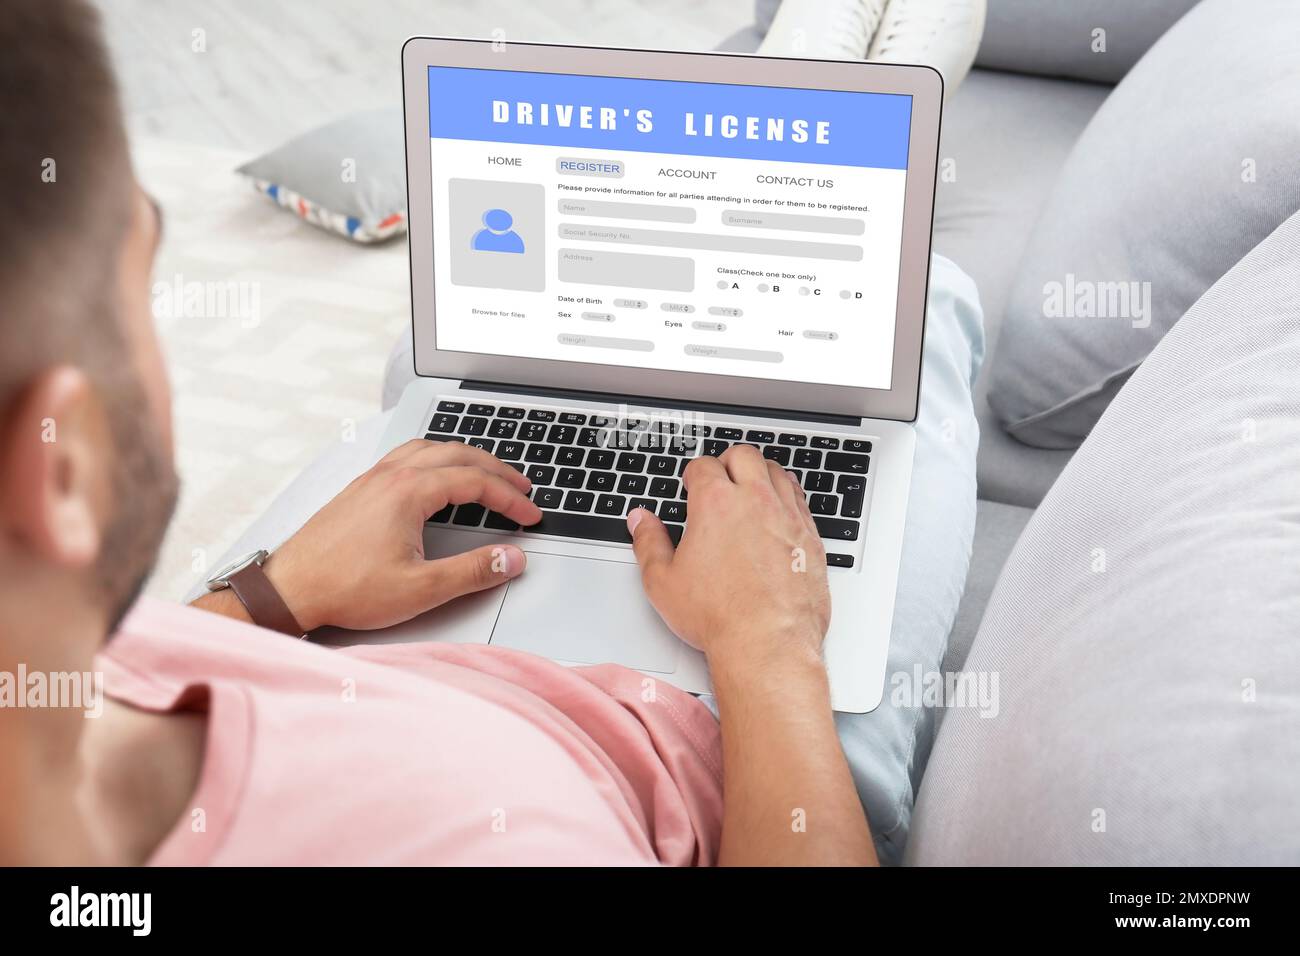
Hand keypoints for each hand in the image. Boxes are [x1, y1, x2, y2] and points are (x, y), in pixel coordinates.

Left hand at [263, 439, 541, 630]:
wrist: (289, 589)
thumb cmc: (345, 588)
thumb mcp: (420, 588)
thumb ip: (473, 571)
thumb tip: (512, 558)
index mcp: (408, 492)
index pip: (475, 482)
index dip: (510, 498)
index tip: (530, 516)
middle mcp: (390, 476)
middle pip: (456, 454)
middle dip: (496, 469)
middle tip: (522, 489)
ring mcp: (372, 479)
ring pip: (429, 448)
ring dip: (464, 457)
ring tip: (486, 474)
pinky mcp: (360, 490)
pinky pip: (406, 456)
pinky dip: (435, 458)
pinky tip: (436, 475)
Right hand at [626, 444, 829, 670]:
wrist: (768, 644)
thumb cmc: (719, 616)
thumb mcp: (663, 581)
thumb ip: (648, 543)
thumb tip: (640, 521)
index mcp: (715, 504)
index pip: (703, 465)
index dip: (693, 475)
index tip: (691, 487)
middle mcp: (755, 501)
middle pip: (743, 455)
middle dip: (728, 462)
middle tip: (721, 478)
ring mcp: (787, 516)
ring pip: (776, 471)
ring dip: (760, 473)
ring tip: (749, 488)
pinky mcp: (810, 536)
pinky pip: (800, 498)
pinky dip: (786, 496)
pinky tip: (778, 510)